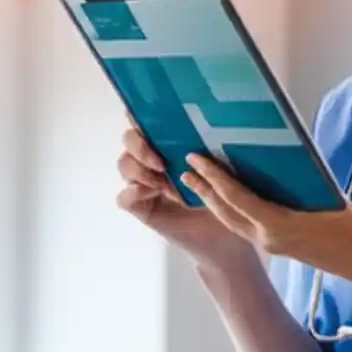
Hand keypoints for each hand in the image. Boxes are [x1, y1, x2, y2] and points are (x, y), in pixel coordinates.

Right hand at [116, 128, 251, 267]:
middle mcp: (152, 161)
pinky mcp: (141, 207)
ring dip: (141, 170)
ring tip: (163, 182)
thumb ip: (213, 149)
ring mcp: (144, 184)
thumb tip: (215, 125)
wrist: (225, 236)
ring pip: (124, 164)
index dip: (138, 115)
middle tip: (161, 162)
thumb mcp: (223, 169)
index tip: (142, 116)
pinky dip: (134, 192)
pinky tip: (153, 194)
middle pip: (129, 140)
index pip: (146, 122)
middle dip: (140, 146)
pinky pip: (124, 197)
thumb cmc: (227, 199)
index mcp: (170, 144)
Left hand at [180, 153, 351, 285]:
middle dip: (203, 189)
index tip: (195, 158)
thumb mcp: (326, 196)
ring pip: (231, 221)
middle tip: (185, 168)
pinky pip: (243, 226)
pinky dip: (229, 210)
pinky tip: (225, 197)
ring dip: (212, 201)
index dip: (213, 177)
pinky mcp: (275, 247)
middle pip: (224, 211)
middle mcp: (266, 238)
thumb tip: (274, 158)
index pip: (235, 197)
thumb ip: (297, 180)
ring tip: (195, 181)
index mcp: (277, 225)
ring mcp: (269, 245)